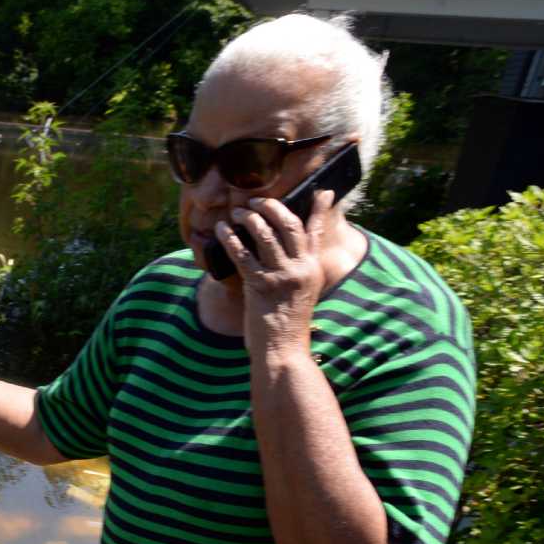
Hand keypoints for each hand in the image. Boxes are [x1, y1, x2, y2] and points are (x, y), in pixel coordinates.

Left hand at [213, 188, 336, 361]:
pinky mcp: (261, 285)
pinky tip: (221, 230)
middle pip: (289, 224)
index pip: (317, 232)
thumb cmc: (288, 328)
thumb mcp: (301, 296)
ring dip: (248, 218)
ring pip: (265, 234)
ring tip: (236, 212)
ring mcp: (282, 276)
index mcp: (313, 269)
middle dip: (271, 207)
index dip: (320, 209)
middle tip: (255, 200)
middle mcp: (301, 269)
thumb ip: (297, 275)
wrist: (283, 353)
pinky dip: (230, 238)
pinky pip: (243, 253)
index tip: (322, 191)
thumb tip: (283, 257)